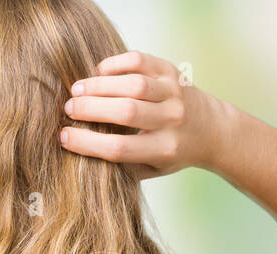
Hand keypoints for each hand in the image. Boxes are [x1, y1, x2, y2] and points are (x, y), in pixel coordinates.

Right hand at [60, 51, 229, 179]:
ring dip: (98, 85)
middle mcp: (172, 120)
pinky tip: (99, 73)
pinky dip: (115, 64)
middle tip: (68, 108)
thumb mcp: (152, 169)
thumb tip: (77, 153)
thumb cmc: (173, 152)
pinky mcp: (172, 71)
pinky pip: (139, 61)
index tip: (63, 136)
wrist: (213, 130)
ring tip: (77, 90)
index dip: (87, 142)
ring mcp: (174, 93)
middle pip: (125, 113)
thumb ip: (121, 167)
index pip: (119, 148)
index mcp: (164, 149)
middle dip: (90, 109)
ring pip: (132, 84)